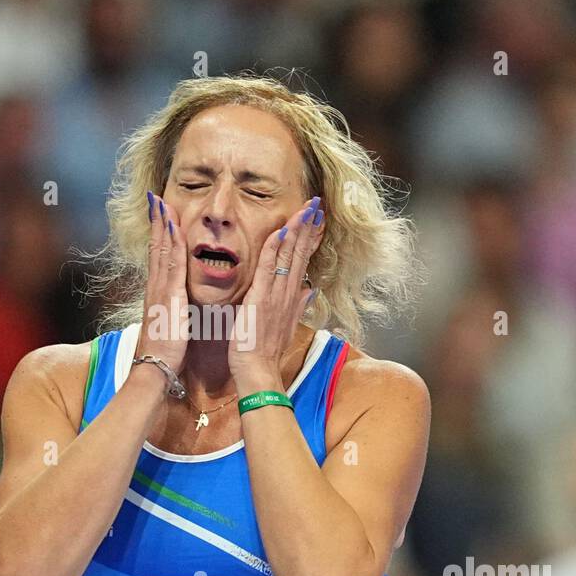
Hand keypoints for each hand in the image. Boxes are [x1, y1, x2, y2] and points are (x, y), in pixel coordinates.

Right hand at [136, 191, 189, 370]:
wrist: (156, 368)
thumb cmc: (167, 351)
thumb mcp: (172, 324)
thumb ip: (175, 310)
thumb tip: (180, 304)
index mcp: (158, 293)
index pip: (158, 257)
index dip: (159, 234)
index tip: (160, 214)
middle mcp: (156, 287)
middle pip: (156, 246)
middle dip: (156, 221)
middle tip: (155, 197)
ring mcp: (160, 289)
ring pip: (161, 249)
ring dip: (162, 224)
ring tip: (161, 201)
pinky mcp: (169, 295)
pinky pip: (171, 263)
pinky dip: (171, 242)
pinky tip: (173, 226)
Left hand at [229, 196, 323, 387]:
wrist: (258, 372)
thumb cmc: (265, 352)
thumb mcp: (285, 326)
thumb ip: (298, 306)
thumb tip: (310, 291)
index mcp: (291, 298)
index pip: (302, 261)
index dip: (310, 239)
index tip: (317, 219)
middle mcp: (288, 293)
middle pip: (300, 253)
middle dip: (309, 227)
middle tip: (316, 204)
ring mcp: (276, 295)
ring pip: (289, 255)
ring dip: (297, 230)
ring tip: (306, 208)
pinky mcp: (261, 299)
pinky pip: (268, 268)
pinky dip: (274, 248)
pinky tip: (280, 230)